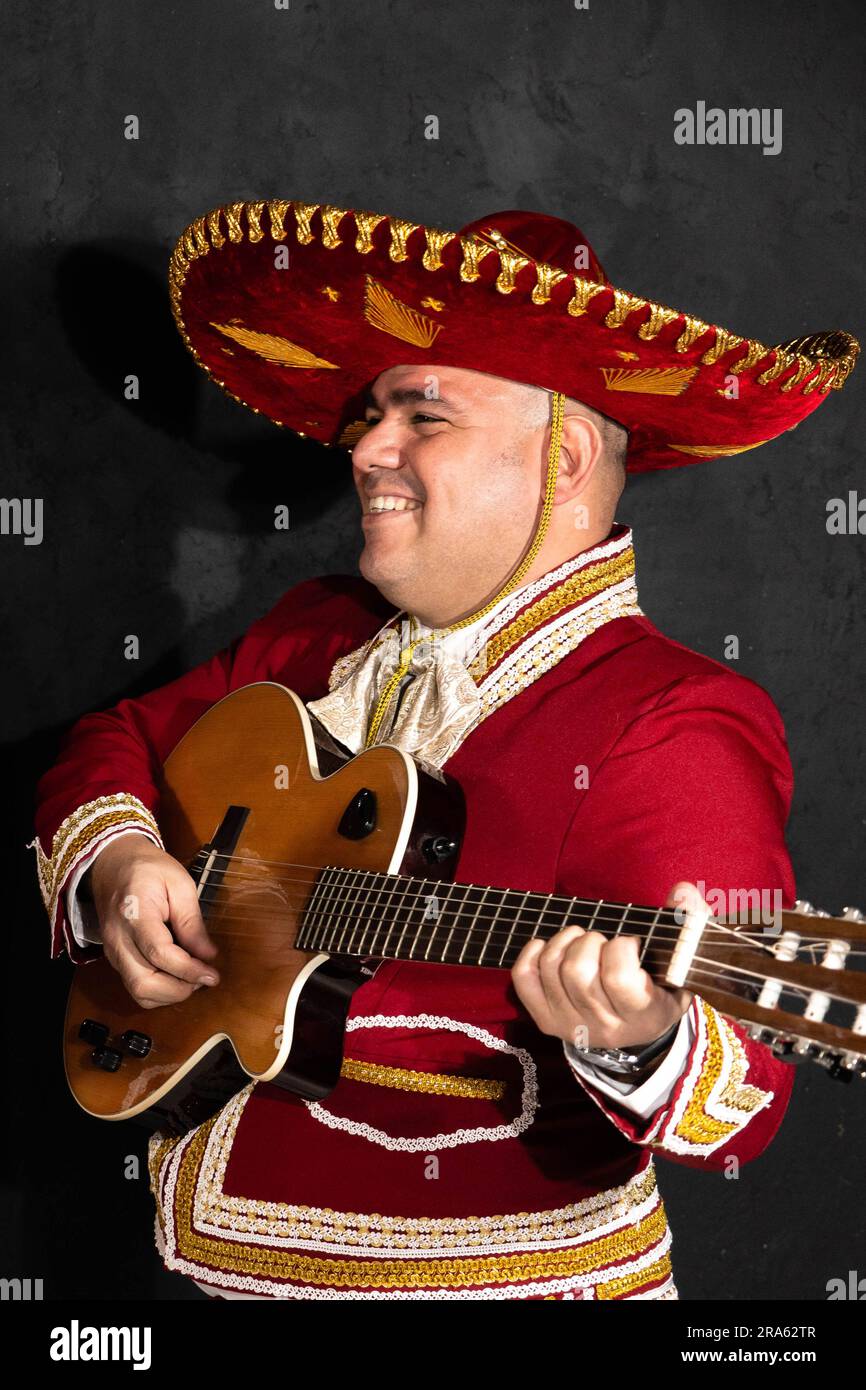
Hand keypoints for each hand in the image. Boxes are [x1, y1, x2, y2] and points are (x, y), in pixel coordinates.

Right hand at [88, 833, 219, 1008]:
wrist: (112, 864)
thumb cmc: (147, 868)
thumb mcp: (179, 883)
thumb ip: (192, 921)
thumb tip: (208, 955)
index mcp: (134, 912)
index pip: (159, 953)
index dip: (189, 970)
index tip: (213, 974)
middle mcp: (117, 938)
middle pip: (143, 983)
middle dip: (179, 989)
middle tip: (204, 978)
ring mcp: (112, 951)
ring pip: (138, 991)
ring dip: (170, 994)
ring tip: (192, 978)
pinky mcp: (115, 959)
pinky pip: (135, 987)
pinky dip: (159, 991)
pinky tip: (177, 977)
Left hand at [511, 880, 703, 1051]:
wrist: (640, 1029)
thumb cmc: (662, 985)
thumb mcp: (684, 960)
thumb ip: (689, 922)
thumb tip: (681, 891)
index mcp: (643, 1015)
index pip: (619, 978)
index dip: (620, 948)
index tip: (629, 943)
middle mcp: (605, 1028)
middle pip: (578, 972)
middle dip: (590, 941)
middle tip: (603, 940)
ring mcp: (571, 1027)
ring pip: (552, 969)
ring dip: (565, 941)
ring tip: (583, 940)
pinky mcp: (546, 1021)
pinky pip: (525, 980)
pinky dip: (534, 953)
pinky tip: (552, 946)